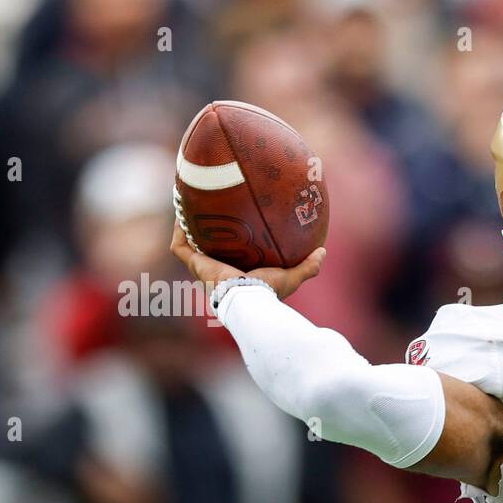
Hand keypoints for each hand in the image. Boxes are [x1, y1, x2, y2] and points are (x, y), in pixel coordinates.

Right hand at [170, 221, 325, 299]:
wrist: (249, 299)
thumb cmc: (269, 292)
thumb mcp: (291, 276)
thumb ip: (308, 266)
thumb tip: (323, 251)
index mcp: (235, 274)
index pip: (229, 256)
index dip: (227, 243)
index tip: (230, 226)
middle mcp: (216, 271)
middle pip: (205, 249)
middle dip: (202, 232)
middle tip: (204, 210)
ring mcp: (202, 268)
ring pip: (188, 244)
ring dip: (185, 226)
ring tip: (185, 203)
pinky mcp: (195, 265)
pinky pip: (180, 246)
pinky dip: (179, 230)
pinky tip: (181, 210)